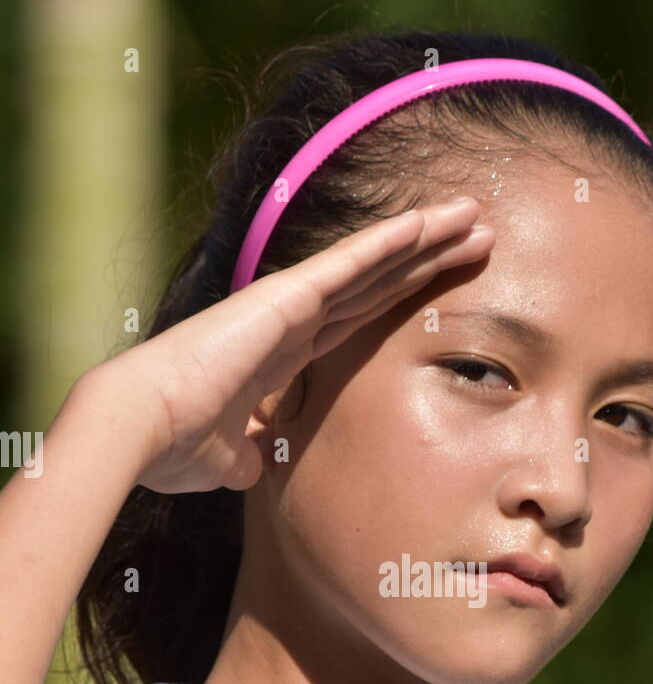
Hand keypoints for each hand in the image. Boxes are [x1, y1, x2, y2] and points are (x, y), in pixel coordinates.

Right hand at [81, 197, 493, 494]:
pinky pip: (347, 265)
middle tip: (478, 233)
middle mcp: (292, 320)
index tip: (442, 279)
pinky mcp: (284, 298)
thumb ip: (248, 457)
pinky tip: (427, 223)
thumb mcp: (228, 460)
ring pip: (373, 263)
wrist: (142, 429)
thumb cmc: (175, 446)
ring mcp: (289, 303)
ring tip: (472, 214)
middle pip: (378, 282)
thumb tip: (252, 469)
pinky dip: (387, 243)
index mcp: (284, 355)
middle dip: (429, 258)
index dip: (403, 295)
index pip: (360, 317)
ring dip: (424, 238)